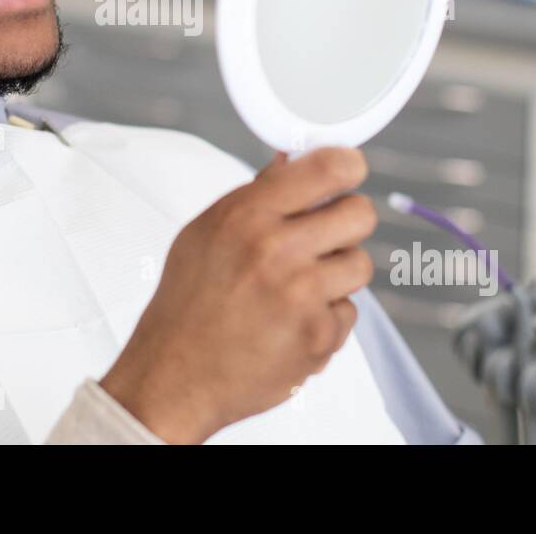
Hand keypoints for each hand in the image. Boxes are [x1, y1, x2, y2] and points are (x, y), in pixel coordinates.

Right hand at [100, 147, 375, 443]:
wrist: (175, 376)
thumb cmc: (188, 302)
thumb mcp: (206, 232)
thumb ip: (257, 194)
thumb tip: (293, 158)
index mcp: (247, 215)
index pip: (328, 168)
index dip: (348, 166)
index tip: (349, 171)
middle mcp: (277, 250)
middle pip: (360, 213)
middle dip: (349, 221)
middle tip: (328, 234)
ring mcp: (302, 296)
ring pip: (360, 263)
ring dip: (337, 273)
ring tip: (298, 287)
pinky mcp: (319, 336)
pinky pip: (348, 311)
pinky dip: (325, 317)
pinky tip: (289, 323)